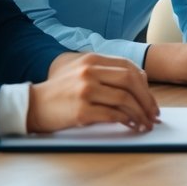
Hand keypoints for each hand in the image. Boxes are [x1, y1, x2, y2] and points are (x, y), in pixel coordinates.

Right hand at [28, 52, 157, 133]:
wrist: (32, 105)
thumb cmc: (61, 92)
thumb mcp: (82, 73)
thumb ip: (106, 73)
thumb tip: (141, 85)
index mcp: (92, 59)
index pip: (129, 67)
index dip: (145, 85)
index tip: (151, 100)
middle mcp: (90, 71)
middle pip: (130, 81)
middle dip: (147, 99)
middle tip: (154, 114)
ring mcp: (85, 90)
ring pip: (124, 99)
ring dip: (140, 113)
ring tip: (145, 124)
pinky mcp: (81, 110)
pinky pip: (113, 115)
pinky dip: (126, 121)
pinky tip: (131, 126)